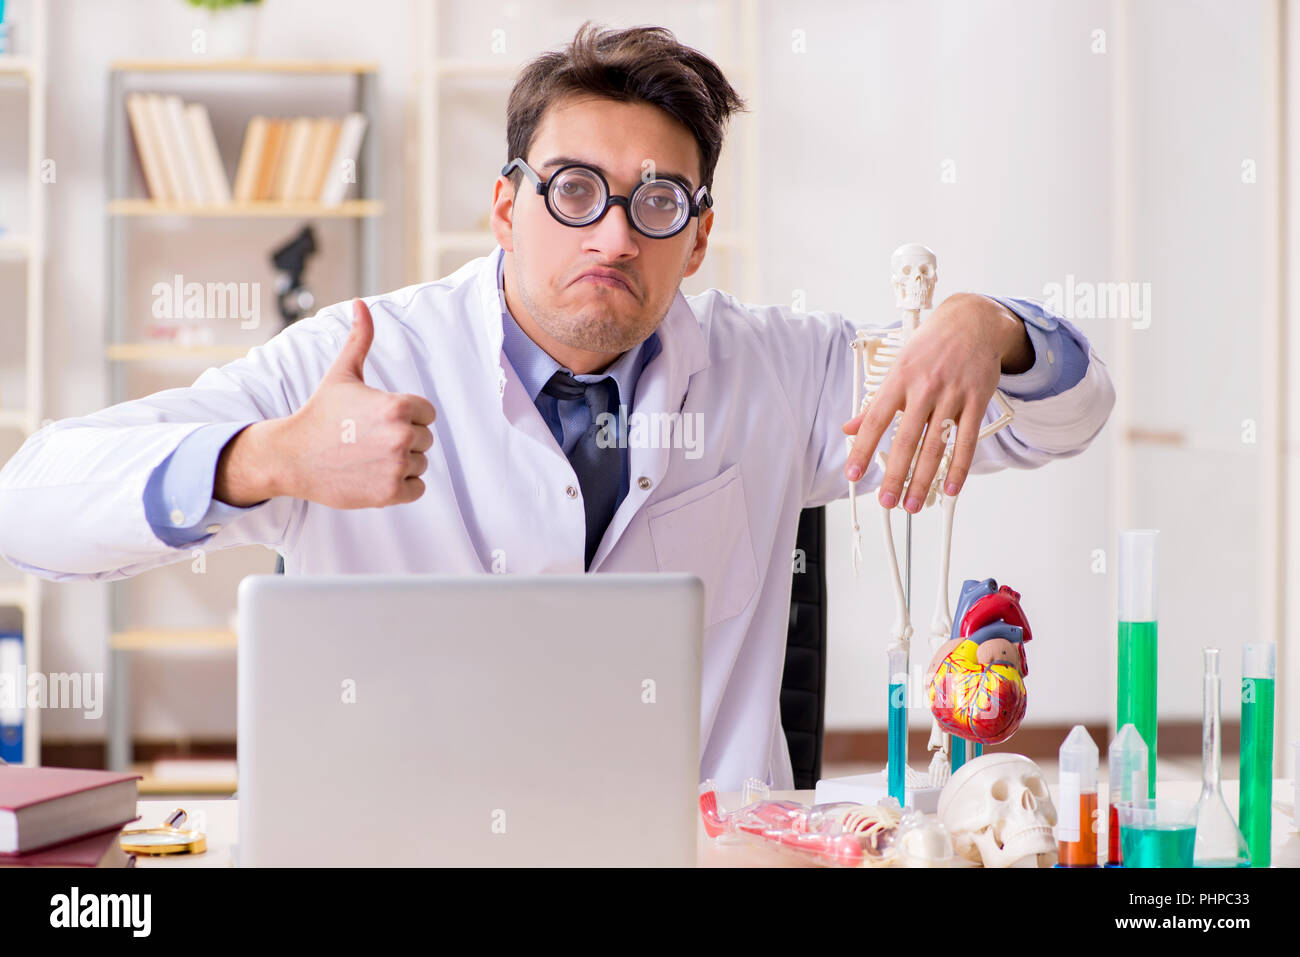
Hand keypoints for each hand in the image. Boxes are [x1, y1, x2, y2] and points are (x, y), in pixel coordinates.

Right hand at [218, 299, 436, 508]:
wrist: (291, 456)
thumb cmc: (320, 413)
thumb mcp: (342, 374)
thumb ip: (360, 339)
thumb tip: (361, 304)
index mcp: (398, 406)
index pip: (426, 413)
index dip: (405, 416)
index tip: (376, 420)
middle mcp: (402, 436)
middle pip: (425, 439)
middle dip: (401, 440)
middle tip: (368, 440)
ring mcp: (396, 466)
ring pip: (420, 464)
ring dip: (400, 464)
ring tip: (368, 457)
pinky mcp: (390, 493)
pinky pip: (417, 489)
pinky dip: (401, 487)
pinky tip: (373, 475)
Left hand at [839, 293, 1029, 510]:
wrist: (973, 321)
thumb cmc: (931, 345)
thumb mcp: (898, 366)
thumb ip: (875, 401)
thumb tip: (849, 427)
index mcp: (899, 379)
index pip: (874, 420)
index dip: (862, 449)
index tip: (853, 474)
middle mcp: (924, 388)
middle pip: (907, 440)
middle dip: (895, 476)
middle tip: (887, 502)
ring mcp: (953, 395)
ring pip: (936, 445)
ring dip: (924, 479)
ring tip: (912, 504)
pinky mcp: (977, 400)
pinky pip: (967, 440)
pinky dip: (959, 468)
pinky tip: (950, 488)